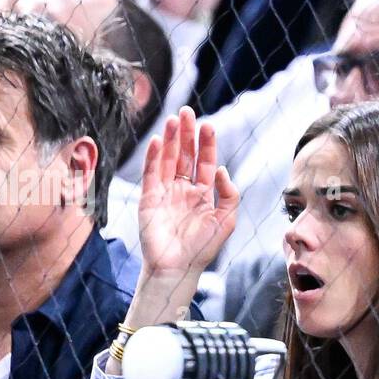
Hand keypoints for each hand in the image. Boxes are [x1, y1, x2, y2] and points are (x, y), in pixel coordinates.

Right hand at [137, 106, 238, 279]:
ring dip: (169, 139)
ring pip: (167, 159)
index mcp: (204, 194)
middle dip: (186, 134)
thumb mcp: (226, 221)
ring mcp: (166, 192)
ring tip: (173, 120)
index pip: (205, 162)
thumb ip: (229, 195)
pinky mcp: (149, 198)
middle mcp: (184, 189)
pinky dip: (153, 156)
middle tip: (187, 112)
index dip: (206, 144)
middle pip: (185, 155)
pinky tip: (156, 141)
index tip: (207, 125)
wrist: (177, 267)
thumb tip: (224, 170)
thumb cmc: (203, 248)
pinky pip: (151, 172)